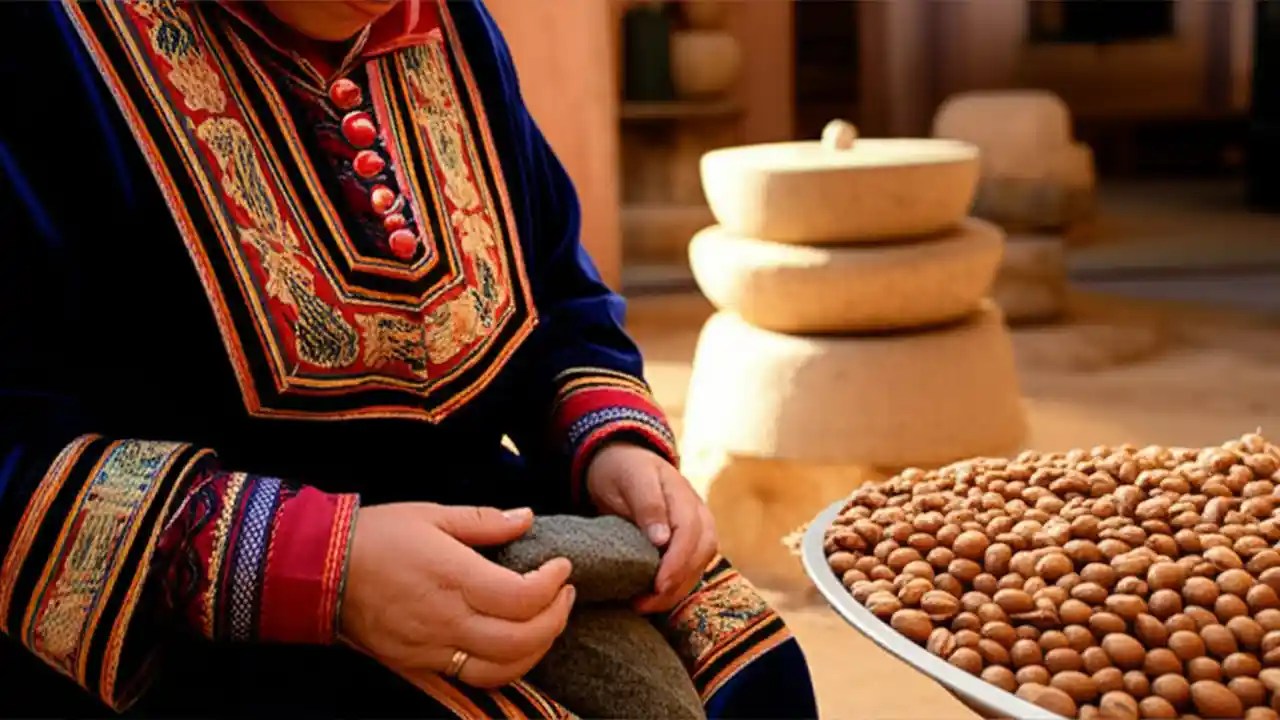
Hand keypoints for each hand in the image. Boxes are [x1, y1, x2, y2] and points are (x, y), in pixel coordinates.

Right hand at [339, 503, 575, 688]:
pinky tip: (515, 647)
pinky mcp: (419, 665)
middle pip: (522, 639)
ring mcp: (433, 648)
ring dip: (537, 648)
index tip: (561, 566)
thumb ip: (484, 520)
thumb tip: (525, 519)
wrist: (320, 570)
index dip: (553, 584)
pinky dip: (505, 669)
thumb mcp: (432, 513)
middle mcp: (447, 619)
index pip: (523, 597)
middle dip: (556, 617)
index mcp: (453, 577)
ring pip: (503, 669)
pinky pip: (473, 679)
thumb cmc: (377, 536)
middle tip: (564, 592)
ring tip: (547, 621)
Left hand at [586, 443, 717, 613]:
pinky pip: (690, 569)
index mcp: (683, 495)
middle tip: (647, 603)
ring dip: (676, 590)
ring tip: (645, 606)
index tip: (658, 585)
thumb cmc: (623, 470)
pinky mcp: (688, 543)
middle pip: (702, 553)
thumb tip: (663, 540)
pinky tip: (651, 599)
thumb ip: (647, 505)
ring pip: (699, 565)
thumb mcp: (630, 479)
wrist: (624, 462)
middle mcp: (697, 513)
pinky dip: (674, 587)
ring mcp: (696, 528)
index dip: (677, 563)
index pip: (691, 533)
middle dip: (678, 582)